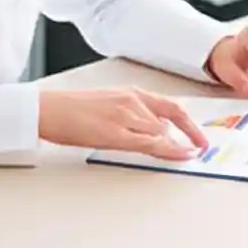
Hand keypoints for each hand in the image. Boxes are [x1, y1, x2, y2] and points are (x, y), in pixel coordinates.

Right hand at [38, 88, 208, 159]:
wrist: (47, 108)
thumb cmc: (72, 109)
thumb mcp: (109, 104)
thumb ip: (133, 113)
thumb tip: (155, 129)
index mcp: (130, 92)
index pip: (170, 106)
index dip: (189, 122)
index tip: (200, 136)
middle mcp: (131, 101)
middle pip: (170, 119)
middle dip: (188, 134)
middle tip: (200, 148)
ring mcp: (124, 116)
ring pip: (161, 132)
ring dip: (176, 145)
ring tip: (186, 155)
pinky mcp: (114, 132)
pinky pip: (149, 143)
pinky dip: (169, 149)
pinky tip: (180, 154)